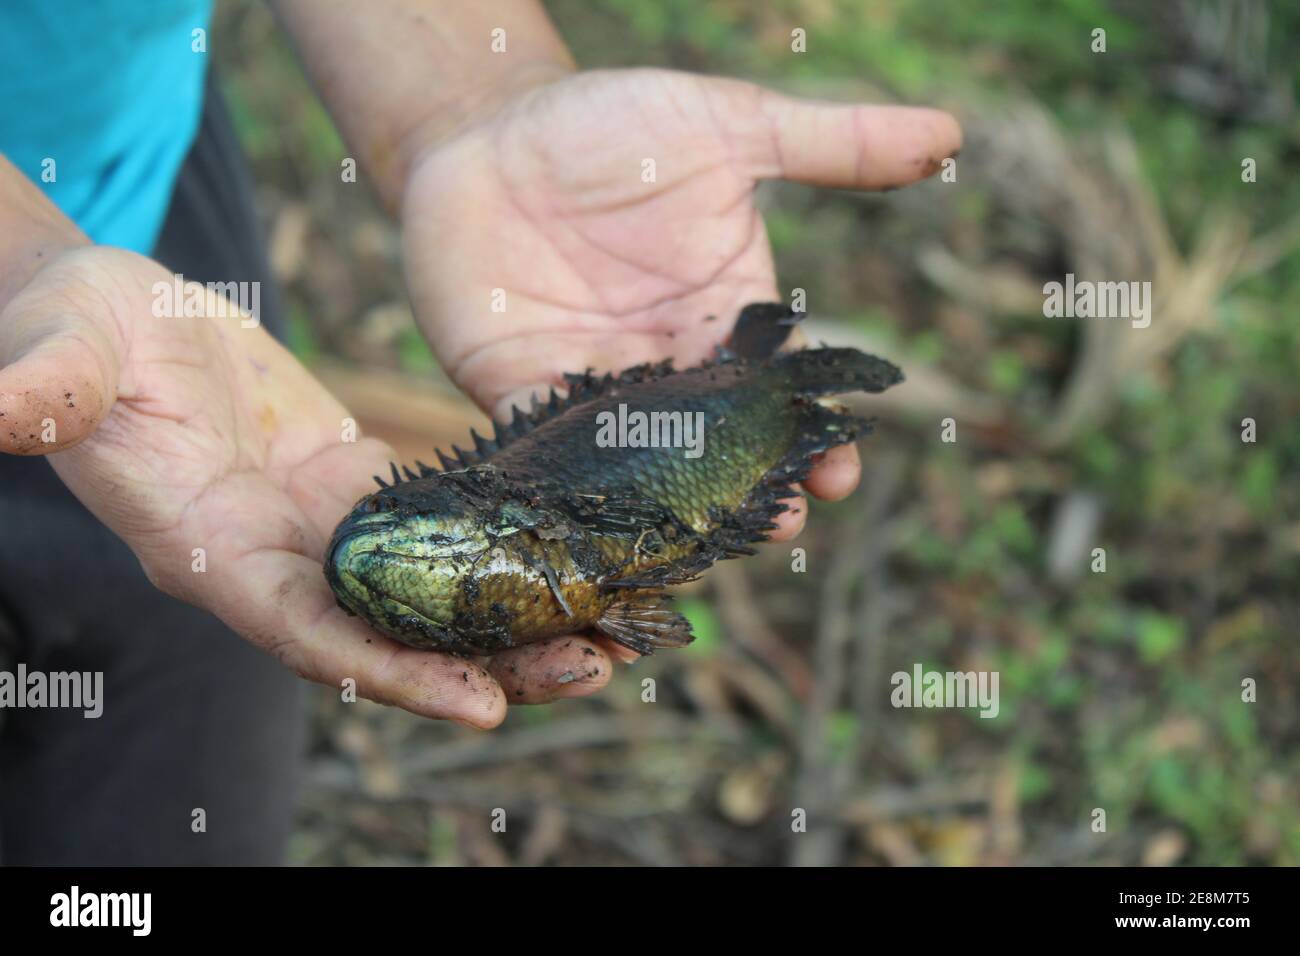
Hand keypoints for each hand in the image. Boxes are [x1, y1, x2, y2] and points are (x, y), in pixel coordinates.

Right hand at [0, 247, 620, 725]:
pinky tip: (572, 555)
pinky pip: (439, 537)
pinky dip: (502, 555)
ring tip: (616, 631)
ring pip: (429, 595)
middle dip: (489, 660)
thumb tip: (1, 404)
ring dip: (517, 617)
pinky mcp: (354, 493)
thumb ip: (45, 388)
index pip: (304, 630)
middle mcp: (273, 562)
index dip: (389, 670)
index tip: (478, 704)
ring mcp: (319, 534)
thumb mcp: (60, 353)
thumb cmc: (74, 335)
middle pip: (391, 633)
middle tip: (594, 670)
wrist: (109, 319)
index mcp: (206, 548)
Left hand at [400, 67, 961, 534]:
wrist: (491, 125)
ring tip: (697, 547)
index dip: (811, 436)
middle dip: (748, 490)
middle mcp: (668, 365)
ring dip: (669, 509)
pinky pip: (548, 450)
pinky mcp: (522, 390)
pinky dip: (568, 488)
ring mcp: (595, 386)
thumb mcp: (729, 125)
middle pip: (718, 448)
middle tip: (775, 524)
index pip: (781, 392)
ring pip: (641, 468)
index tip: (838, 471)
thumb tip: (948, 134)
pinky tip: (592, 526)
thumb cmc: (613, 123)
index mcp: (727, 315)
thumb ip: (831, 143)